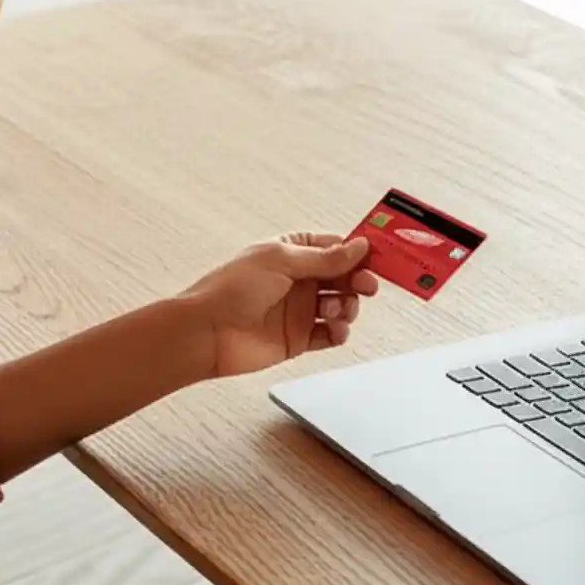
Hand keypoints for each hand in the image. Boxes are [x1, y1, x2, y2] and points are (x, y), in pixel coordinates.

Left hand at [180, 232, 377, 377]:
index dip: (357, 252)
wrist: (207, 334)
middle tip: (367, 286)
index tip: (377, 257)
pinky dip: (340, 332)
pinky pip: (331, 334)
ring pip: (341, 306)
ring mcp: (299, 309)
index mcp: (292, 252)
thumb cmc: (231, 290)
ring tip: (337, 311)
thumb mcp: (282, 261)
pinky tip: (335, 329)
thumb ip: (325, 258)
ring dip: (348, 307)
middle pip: (344, 277)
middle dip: (359, 280)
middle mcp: (298, 280)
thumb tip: (359, 247)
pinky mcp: (299, 338)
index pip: (335, 247)